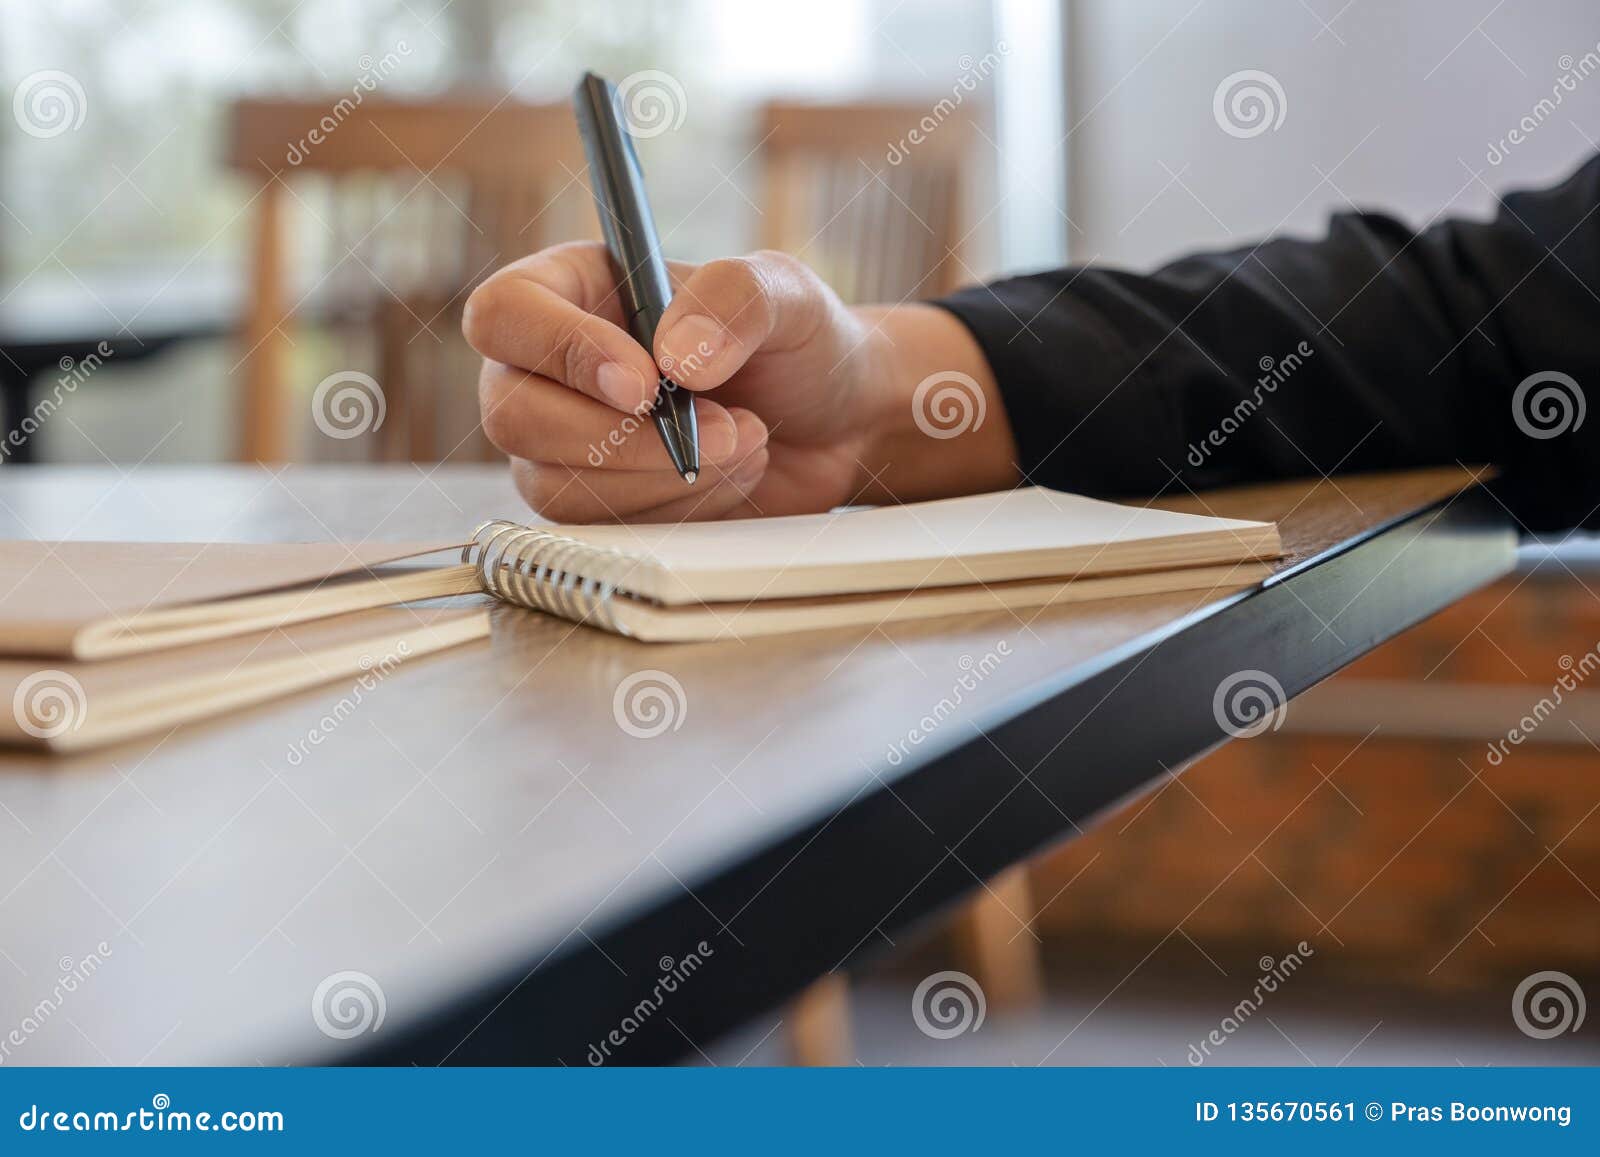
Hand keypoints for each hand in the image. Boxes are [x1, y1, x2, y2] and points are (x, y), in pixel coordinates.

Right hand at [463, 241, 1017, 522]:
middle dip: (620, 437)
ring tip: (745, 441)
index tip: (645, 383)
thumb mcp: (784, 294)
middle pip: (514, 414)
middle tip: (719, 426)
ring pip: (555, 486)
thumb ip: (733, 300)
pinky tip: (731, 474)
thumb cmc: (796, 341)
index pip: (506, 315)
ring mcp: (566, 444)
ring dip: (660, 477)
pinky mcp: (601, 504)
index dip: (561, 352)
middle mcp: (550, 369)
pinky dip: (679, 508)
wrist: (837, 421)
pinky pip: (606, 529)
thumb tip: (675, 357)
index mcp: (571, 290)